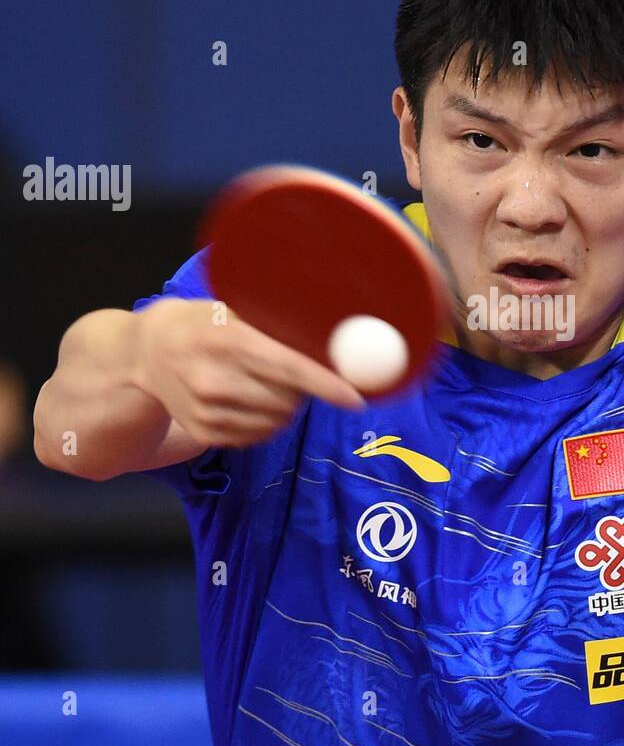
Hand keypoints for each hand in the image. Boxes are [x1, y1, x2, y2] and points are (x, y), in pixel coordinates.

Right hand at [131, 298, 363, 447]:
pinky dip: (269, 421)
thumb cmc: (203, 323)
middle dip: (306, 391)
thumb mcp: (233, 309)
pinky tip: (253, 399)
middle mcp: (213, 379)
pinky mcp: (205, 433)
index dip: (326, 384)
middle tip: (300, 373)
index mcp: (227, 339)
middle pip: (288, 399)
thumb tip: (333, 335)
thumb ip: (276, 323)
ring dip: (288, 407)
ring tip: (270, 383)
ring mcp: (206, 410)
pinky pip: (259, 435)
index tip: (356, 398)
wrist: (146, 351)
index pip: (289, 366)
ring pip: (277, 421)